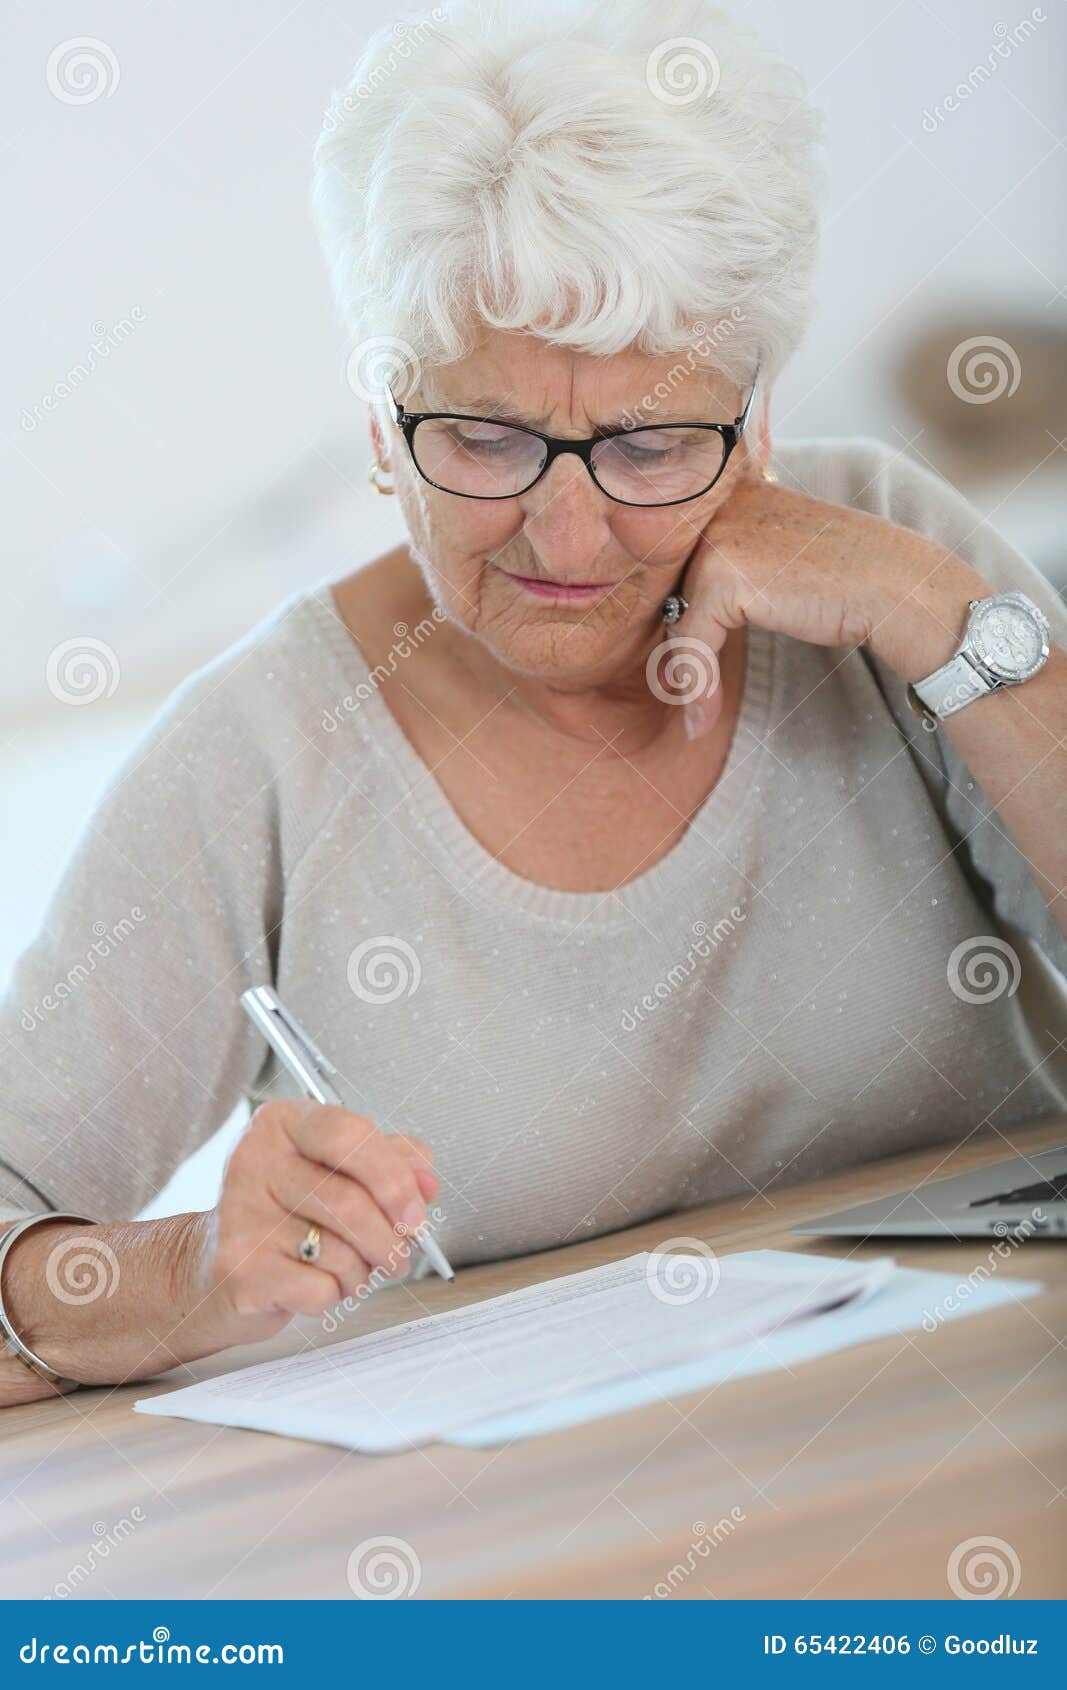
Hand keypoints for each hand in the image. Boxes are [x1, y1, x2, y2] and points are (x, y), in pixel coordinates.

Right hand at [190, 1101, 440, 1343]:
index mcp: (284, 1123)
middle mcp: (255, 1159)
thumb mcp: (338, 1172)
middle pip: (350, 1201)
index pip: (351, 1134)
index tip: (417, 1210)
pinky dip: (334, 1295)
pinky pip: (319, 1288)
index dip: (394, 1177)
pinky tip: (316, 1284)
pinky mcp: (238, 1265)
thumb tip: (426, 1181)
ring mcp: (241, 1212)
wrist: (218, 1269)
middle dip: (390, 1239)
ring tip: (351, 1269)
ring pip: (340, 1250)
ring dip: (363, 1272)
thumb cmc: (286, 1216)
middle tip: (400, 1254)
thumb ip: (390, 1162)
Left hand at [671, 467, 985, 738]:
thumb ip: (724, 566)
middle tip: (680, 693)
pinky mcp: (723, 574)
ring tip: (696, 714)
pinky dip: (697, 684)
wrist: (893, 586)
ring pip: (673, 618)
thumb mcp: (770, 559)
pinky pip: (691, 641)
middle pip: (664, 588)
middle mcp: (712, 502)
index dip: (671, 613)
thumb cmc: (840, 579)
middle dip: (673, 646)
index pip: (670, 558)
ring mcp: (715, 536)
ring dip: (685, 674)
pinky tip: (703, 719)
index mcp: (722, 488)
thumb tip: (667, 621)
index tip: (678, 665)